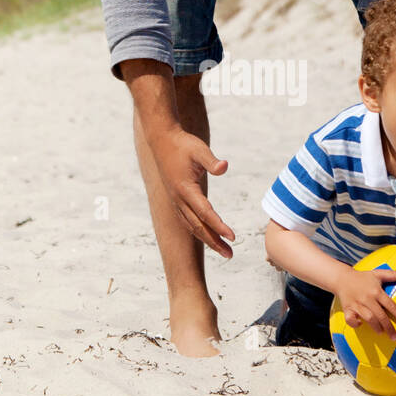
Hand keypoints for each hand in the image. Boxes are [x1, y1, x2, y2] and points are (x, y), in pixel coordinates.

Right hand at [152, 126, 235, 257]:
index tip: (233, 237)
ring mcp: (176, 201)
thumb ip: (212, 161)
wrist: (162, 140)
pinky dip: (198, 231)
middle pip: (198, 226)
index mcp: (186, 189)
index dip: (219, 226)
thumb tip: (224, 167)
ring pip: (192, 226)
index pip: (205, 213)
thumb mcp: (199, 149)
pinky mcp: (176, 199)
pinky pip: (187, 220)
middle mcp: (179, 199)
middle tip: (230, 254)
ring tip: (223, 250)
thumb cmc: (183, 144)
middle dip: (215, 241)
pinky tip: (207, 236)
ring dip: (208, 239)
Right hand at [334, 268, 395, 340]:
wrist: (342, 278)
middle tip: (395, 337)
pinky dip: (355, 324)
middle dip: (389, 328)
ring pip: (368, 318)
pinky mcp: (347, 308)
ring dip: (376, 327)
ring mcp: (357, 304)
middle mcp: (367, 298)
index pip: (391, 305)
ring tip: (381, 332)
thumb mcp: (378, 274)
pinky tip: (360, 324)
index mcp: (376, 291)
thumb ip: (394, 275)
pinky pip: (350, 319)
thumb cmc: (363, 277)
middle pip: (380, 315)